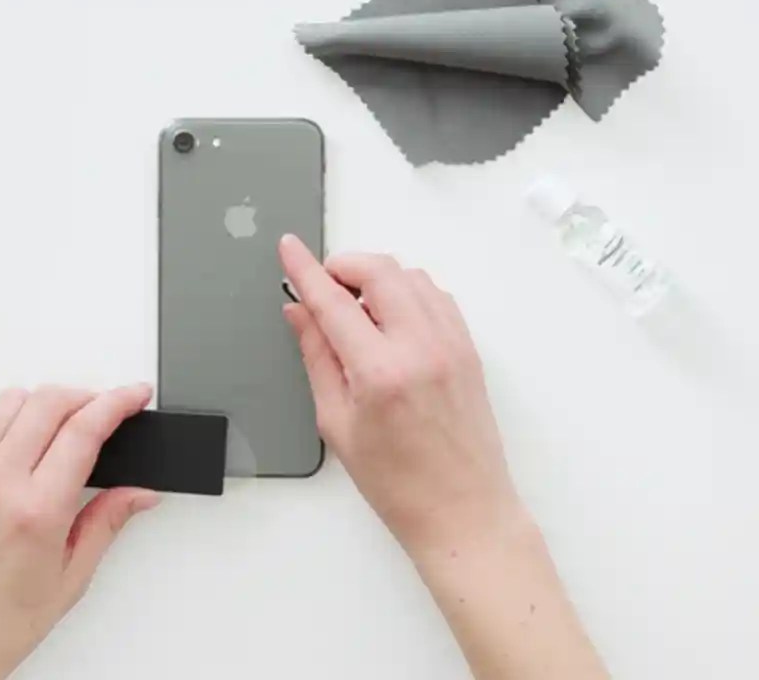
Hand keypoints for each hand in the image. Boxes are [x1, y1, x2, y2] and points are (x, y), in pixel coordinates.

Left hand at [0, 385, 159, 679]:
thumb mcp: (69, 579)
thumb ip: (107, 523)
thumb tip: (139, 493)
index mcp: (36, 513)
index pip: (85, 430)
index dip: (117, 402)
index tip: (133, 395)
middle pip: (48, 403)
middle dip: (84, 396)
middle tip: (100, 409)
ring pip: (8, 401)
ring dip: (39, 404)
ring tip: (53, 428)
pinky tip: (6, 435)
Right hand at [278, 235, 518, 552]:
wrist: (463, 511)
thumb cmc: (398, 483)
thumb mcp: (337, 424)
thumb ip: (317, 358)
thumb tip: (299, 312)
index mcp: (381, 372)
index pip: (334, 301)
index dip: (305, 269)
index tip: (290, 248)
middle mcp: (422, 348)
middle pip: (380, 269)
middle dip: (344, 266)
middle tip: (324, 288)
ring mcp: (452, 345)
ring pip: (411, 276)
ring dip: (378, 279)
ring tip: (357, 312)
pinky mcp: (469, 350)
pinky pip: (437, 297)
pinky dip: (409, 294)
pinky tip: (391, 322)